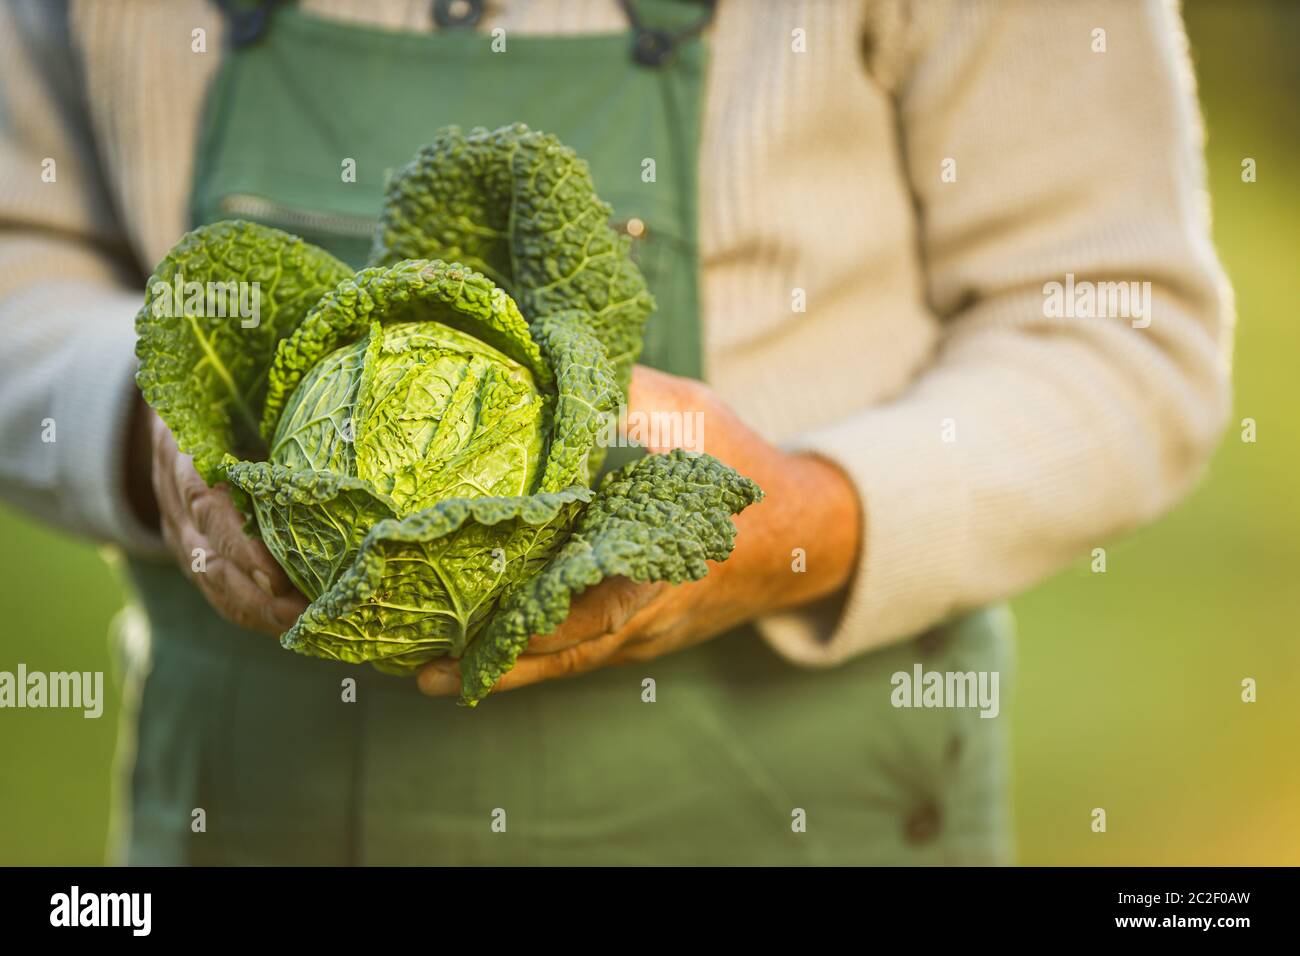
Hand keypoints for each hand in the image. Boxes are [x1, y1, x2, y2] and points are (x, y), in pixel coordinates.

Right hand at [143, 398, 306, 633]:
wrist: (173, 413)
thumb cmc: (227, 393)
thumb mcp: (241, 384)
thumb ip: (282, 387)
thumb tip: (353, 369)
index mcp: (186, 453)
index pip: (205, 505)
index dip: (238, 544)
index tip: (274, 575)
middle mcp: (176, 500)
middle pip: (209, 560)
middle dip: (258, 596)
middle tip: (309, 615)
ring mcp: (180, 533)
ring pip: (213, 585)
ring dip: (260, 614)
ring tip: (310, 628)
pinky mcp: (193, 555)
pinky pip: (219, 594)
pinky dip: (255, 616)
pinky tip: (296, 627)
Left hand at [417, 365, 861, 696]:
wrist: (803, 534)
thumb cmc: (741, 468)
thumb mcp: (693, 416)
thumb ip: (626, 395)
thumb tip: (546, 361)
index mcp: (665, 557)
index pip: (601, 603)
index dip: (544, 621)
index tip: (485, 628)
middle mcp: (652, 610)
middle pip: (569, 652)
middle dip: (500, 663)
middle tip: (425, 673)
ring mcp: (647, 632)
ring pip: (569, 660)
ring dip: (505, 668)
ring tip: (428, 673)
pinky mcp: (640, 635)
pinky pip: (581, 650)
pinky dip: (533, 654)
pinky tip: (479, 649)